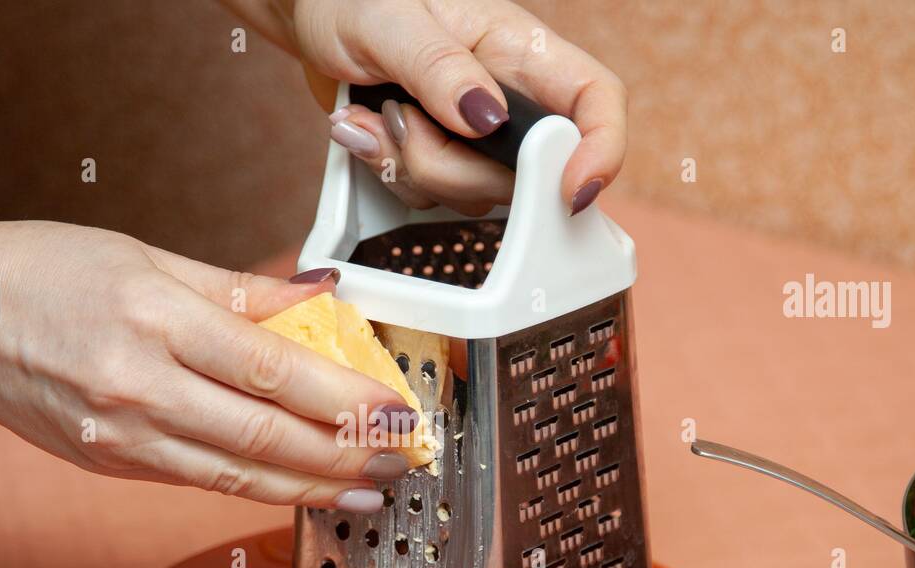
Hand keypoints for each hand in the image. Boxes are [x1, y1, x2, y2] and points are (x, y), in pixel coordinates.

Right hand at [0, 220, 417, 512]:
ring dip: (316, 489)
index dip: (346, 399)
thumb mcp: (148, 257)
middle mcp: (139, 389)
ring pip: (241, 478)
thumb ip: (242, 288)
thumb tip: (323, 296)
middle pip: (267, 439)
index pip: (274, 370)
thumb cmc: (43, 274)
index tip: (396, 410)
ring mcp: (124, 438)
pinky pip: (205, 482)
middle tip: (403, 458)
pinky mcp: (116, 466)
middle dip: (348, 455)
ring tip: (371, 490)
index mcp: (155, 320)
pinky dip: (263, 491)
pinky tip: (304, 489)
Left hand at [288, 0, 625, 215]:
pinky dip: (392, 175)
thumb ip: (440, 69)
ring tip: (377, 113)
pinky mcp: (443, 161)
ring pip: (474, 197)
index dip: (600, 150)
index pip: (595, 101)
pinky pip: (433, 200)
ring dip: (413, 168)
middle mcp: (509, 99)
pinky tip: (370, 131)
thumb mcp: (393, 23)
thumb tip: (487, 119)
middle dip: (454, 169)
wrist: (314, 18)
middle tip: (401, 120)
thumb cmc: (356, 0)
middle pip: (524, 175)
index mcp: (520, 51)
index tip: (569, 191)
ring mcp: (476, 138)